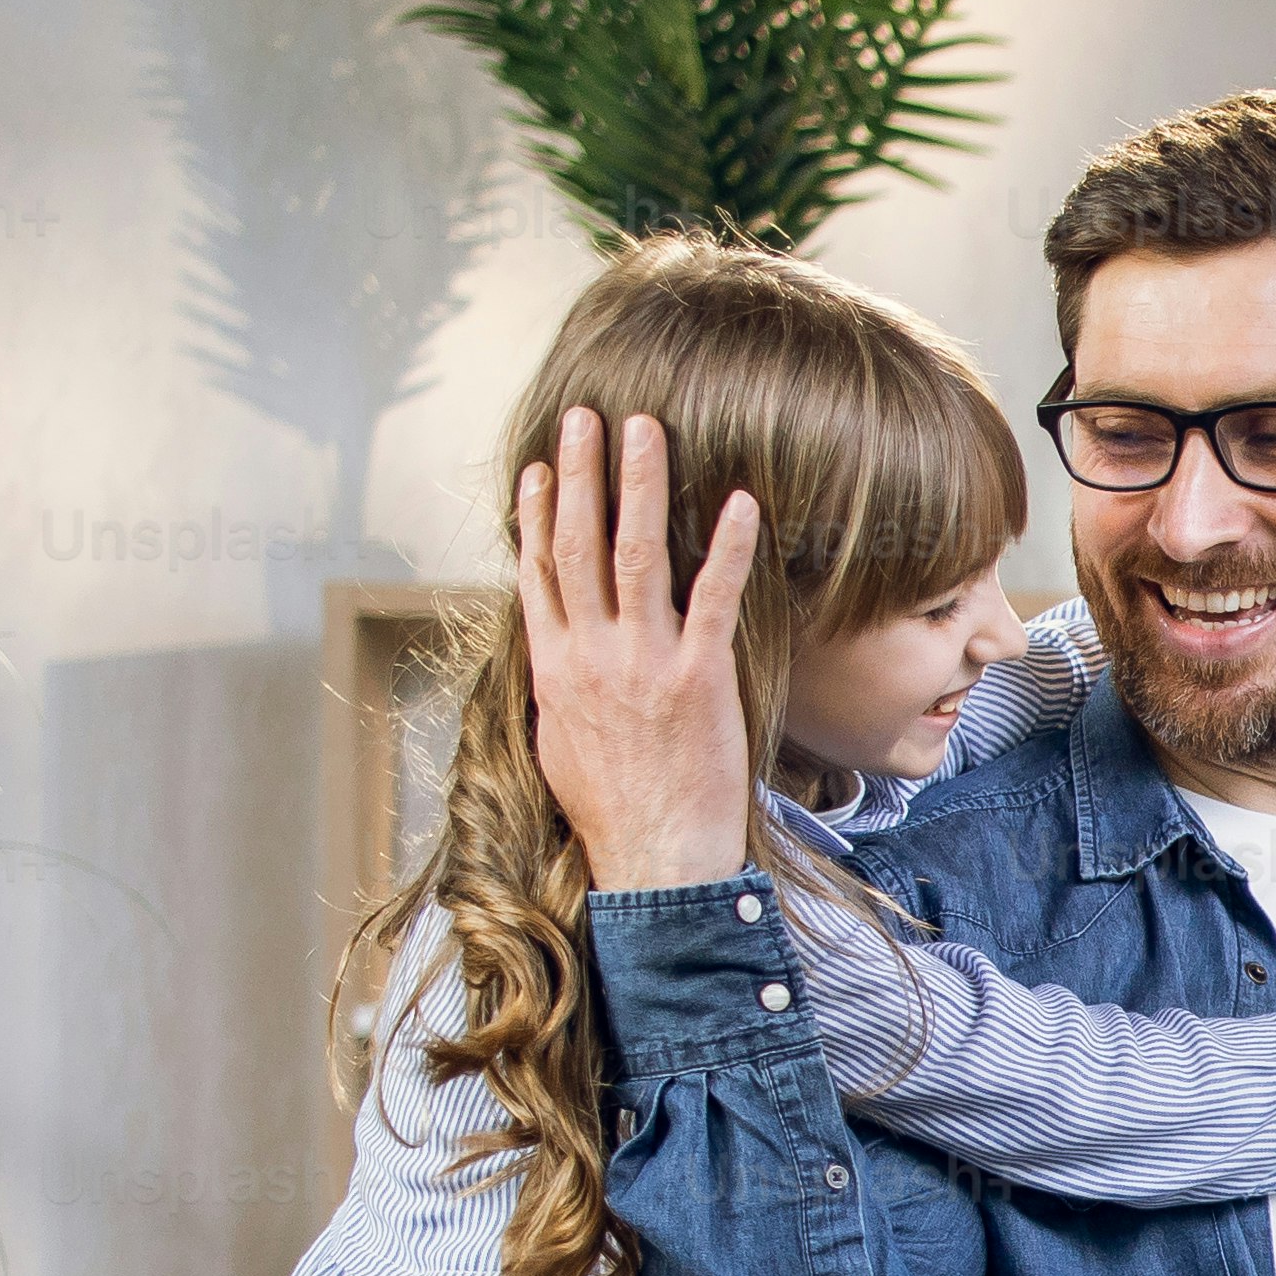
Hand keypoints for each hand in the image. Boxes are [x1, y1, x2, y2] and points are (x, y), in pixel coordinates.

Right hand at [510, 408, 764, 891]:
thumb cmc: (614, 811)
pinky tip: (738, 500)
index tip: (540, 465)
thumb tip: (556, 659)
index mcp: (554, 666)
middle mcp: (590, 654)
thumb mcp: (560, 744)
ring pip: (632, 552)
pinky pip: (711, 597)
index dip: (537, 512)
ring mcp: (642, 662)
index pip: (537, 570)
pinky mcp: (697, 678)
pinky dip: (725, 545)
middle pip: (576, 542)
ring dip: (638, 483)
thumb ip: (559, 688)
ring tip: (642, 427)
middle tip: (585, 416)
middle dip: (579, 472)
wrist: (655, 859)